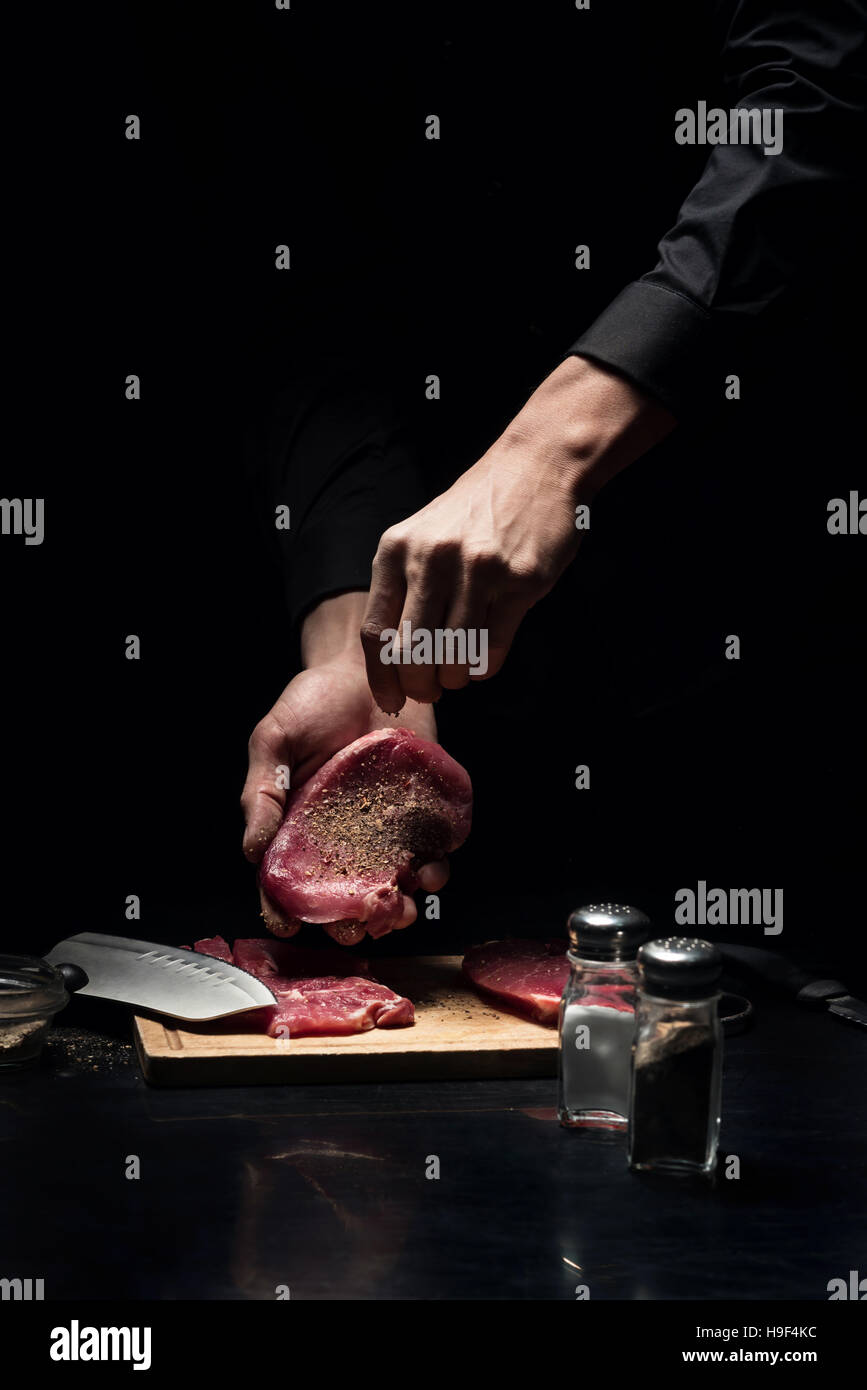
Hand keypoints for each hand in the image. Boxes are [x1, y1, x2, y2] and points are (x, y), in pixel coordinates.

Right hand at [241, 593, 448, 939]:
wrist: (373, 666)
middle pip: (343, 896)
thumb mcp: (273, 739)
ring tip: (402, 906)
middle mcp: (341, 837)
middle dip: (350, 920)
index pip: (287, 881)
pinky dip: (434, 869)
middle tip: (355, 925)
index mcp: (297, 828)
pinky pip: (431, 853)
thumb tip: (252, 851)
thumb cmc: (313, 702)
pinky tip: (431, 869)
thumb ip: (261, 792)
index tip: (288, 925)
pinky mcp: (422, 814)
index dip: (284, 910)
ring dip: (398, 905)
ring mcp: (384, 829)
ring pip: (391, 884)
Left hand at [361, 355, 674, 710]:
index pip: (375, 633)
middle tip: (431, 691)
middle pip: (411, 655)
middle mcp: (431, 559)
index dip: (381, 678)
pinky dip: (484, 666)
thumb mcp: (422, 537)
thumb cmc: (476, 512)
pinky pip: (491, 648)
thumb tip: (394, 663)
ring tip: (458, 673)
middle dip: (419, 686)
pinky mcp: (518, 581)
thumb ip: (404, 588)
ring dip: (454, 679)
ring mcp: (476, 570)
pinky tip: (484, 657)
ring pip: (452, 657)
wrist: (536, 466)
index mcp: (397, 550)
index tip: (390, 701)